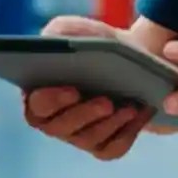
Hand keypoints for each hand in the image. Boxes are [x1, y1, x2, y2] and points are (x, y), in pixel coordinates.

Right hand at [22, 15, 151, 159]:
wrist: (127, 59)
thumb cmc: (95, 44)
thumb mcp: (78, 30)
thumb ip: (60, 32)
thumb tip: (52, 41)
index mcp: (40, 93)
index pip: (36, 106)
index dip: (51, 101)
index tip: (72, 89)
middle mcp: (55, 120)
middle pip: (60, 128)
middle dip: (84, 115)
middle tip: (106, 102)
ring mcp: (78, 136)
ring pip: (89, 139)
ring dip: (110, 124)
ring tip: (129, 107)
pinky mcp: (103, 145)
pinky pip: (113, 147)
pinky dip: (129, 131)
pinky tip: (141, 113)